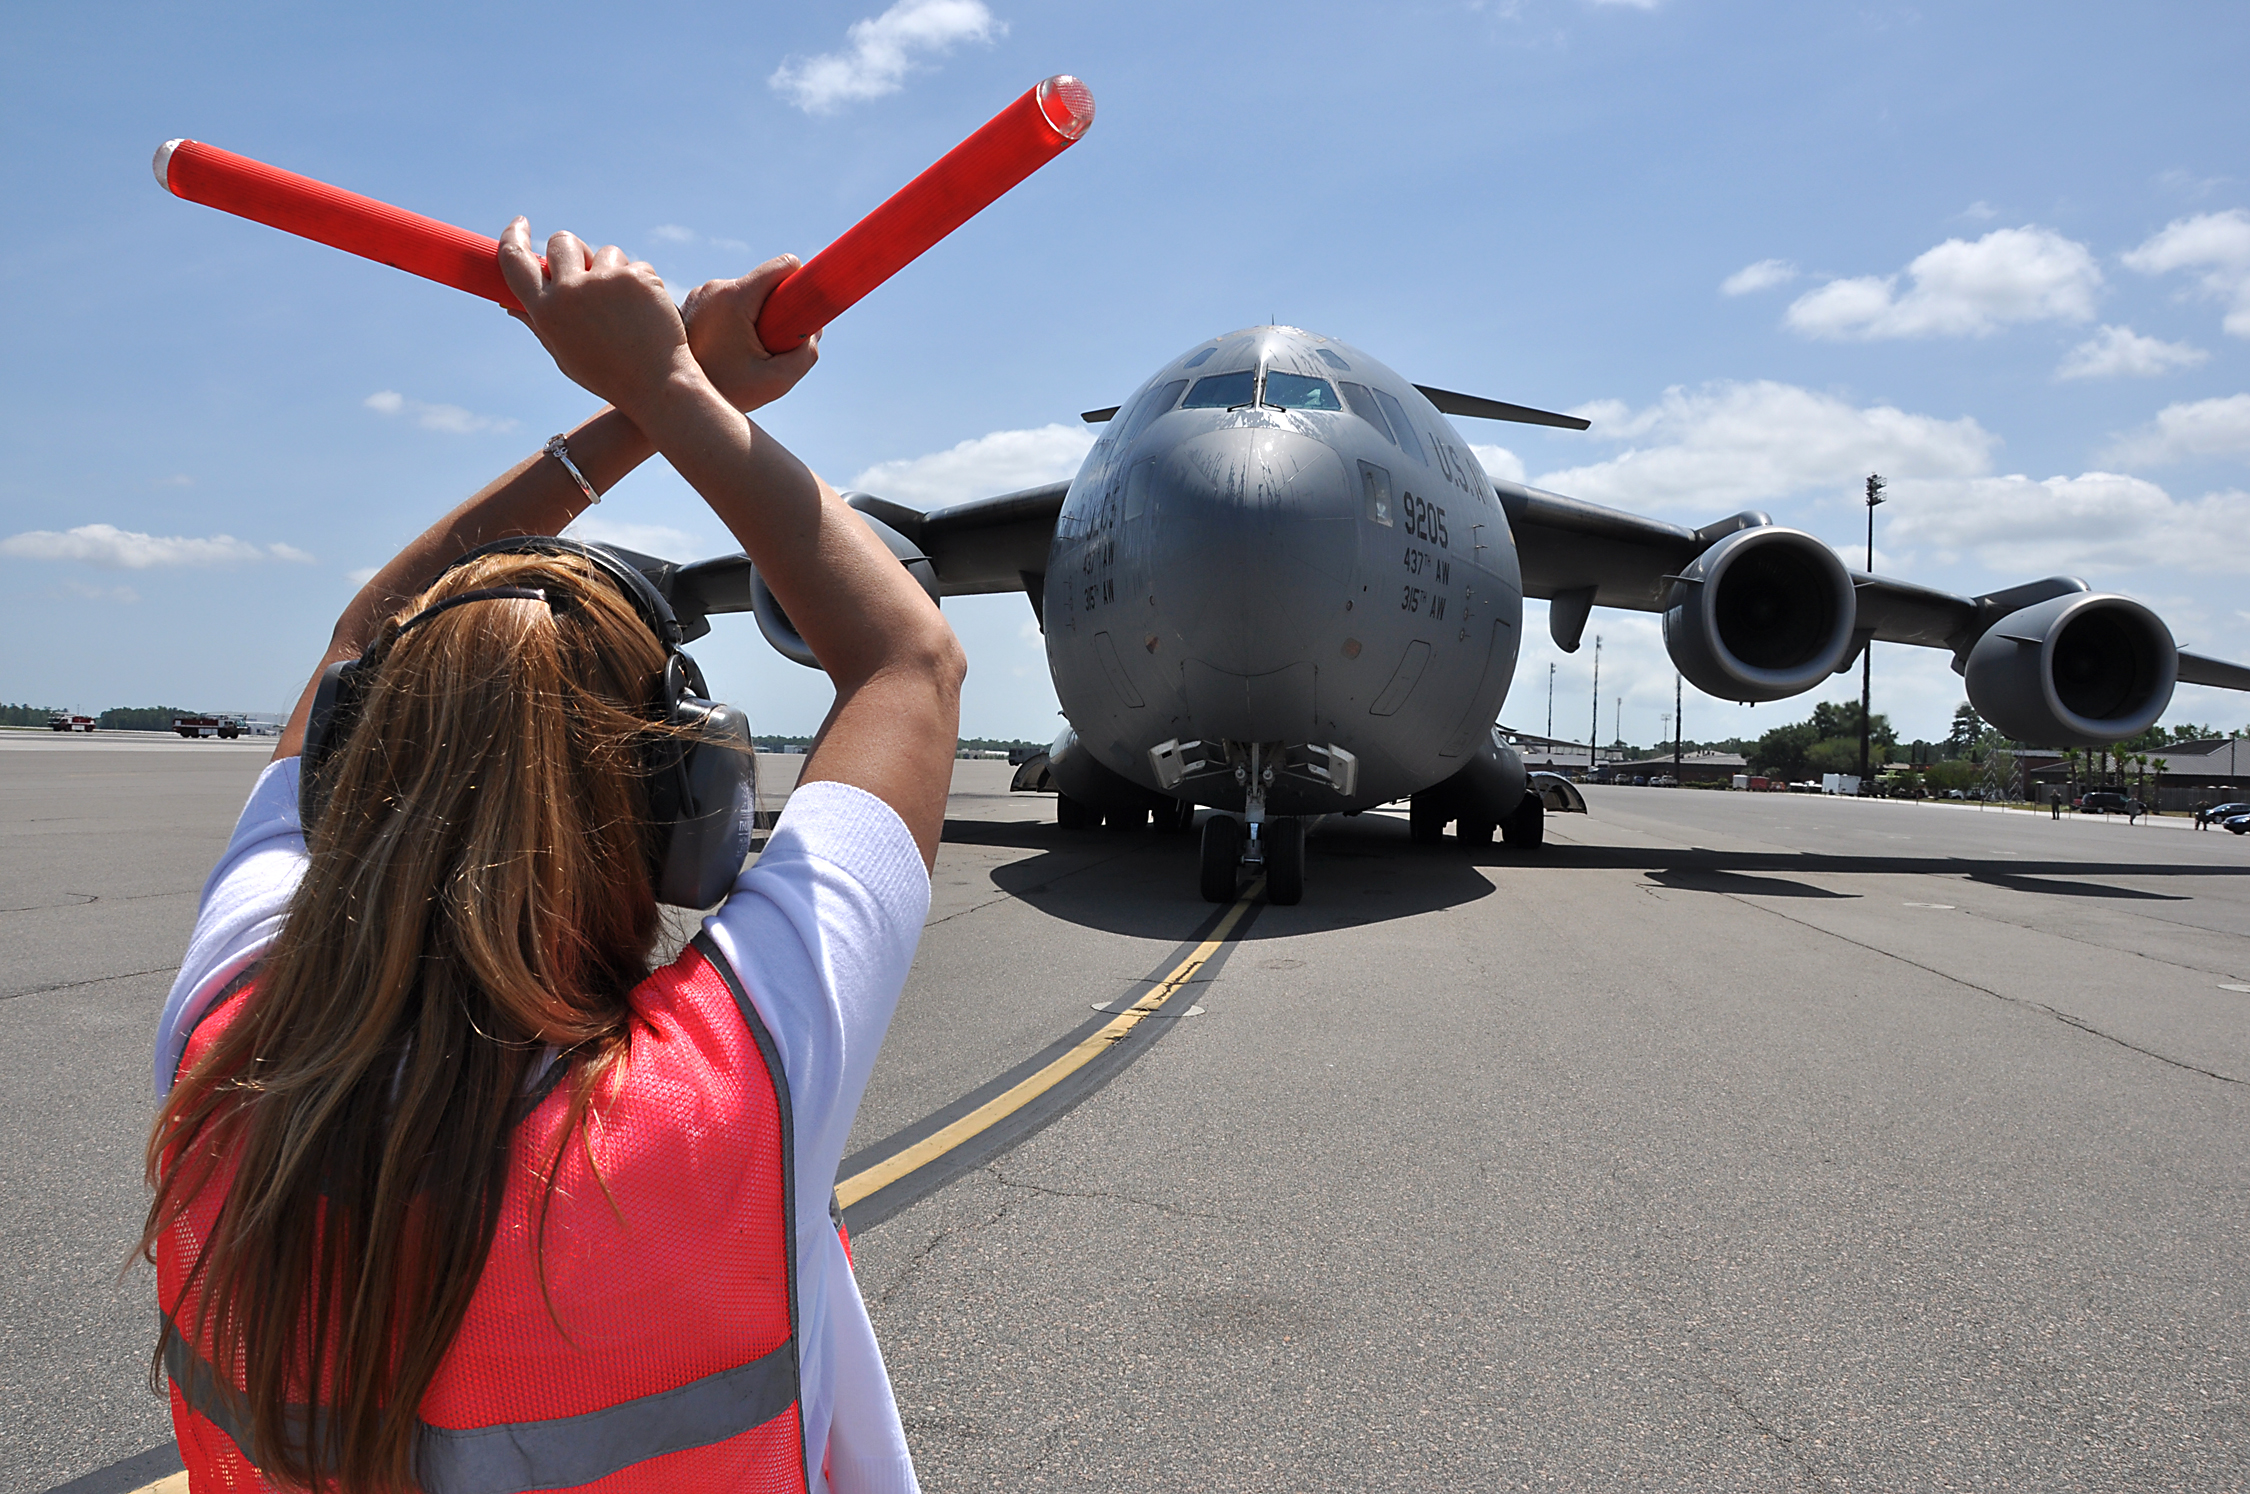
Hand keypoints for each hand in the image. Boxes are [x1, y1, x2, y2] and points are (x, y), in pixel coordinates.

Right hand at [498, 218, 700, 417]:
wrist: (658, 386)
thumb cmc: (609, 375)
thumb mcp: (565, 354)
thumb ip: (538, 322)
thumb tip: (508, 302)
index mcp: (545, 312)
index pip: (515, 260)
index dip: (514, 237)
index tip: (520, 223)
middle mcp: (570, 292)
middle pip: (561, 242)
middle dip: (573, 249)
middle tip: (587, 266)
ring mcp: (604, 283)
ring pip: (605, 253)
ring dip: (614, 270)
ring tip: (627, 308)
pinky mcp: (636, 278)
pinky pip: (635, 266)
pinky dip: (642, 284)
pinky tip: (648, 312)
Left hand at [681, 256, 820, 412]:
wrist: (671, 401)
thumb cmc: (725, 393)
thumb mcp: (778, 380)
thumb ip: (806, 353)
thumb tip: (816, 329)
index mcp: (736, 297)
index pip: (783, 265)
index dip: (801, 283)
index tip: (802, 310)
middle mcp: (714, 288)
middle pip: (765, 283)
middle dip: (777, 309)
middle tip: (771, 344)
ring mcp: (699, 294)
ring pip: (745, 294)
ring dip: (755, 317)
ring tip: (743, 353)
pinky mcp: (691, 304)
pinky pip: (726, 303)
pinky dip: (735, 322)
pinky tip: (727, 350)